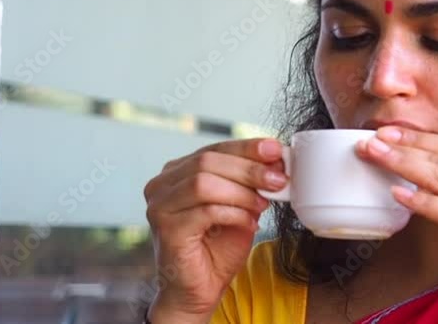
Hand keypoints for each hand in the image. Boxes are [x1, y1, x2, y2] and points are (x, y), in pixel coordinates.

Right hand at [142, 137, 287, 318]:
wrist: (200, 289)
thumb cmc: (217, 247)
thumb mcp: (239, 206)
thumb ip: (249, 183)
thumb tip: (276, 160)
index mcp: (177, 172)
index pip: (215, 148)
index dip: (247, 147)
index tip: (275, 150)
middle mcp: (162, 185)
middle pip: (208, 161)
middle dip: (249, 169)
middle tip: (277, 180)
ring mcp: (160, 206)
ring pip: (204, 183)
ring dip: (242, 192)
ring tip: (262, 205)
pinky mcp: (167, 229)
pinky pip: (206, 211)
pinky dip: (234, 214)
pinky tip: (250, 223)